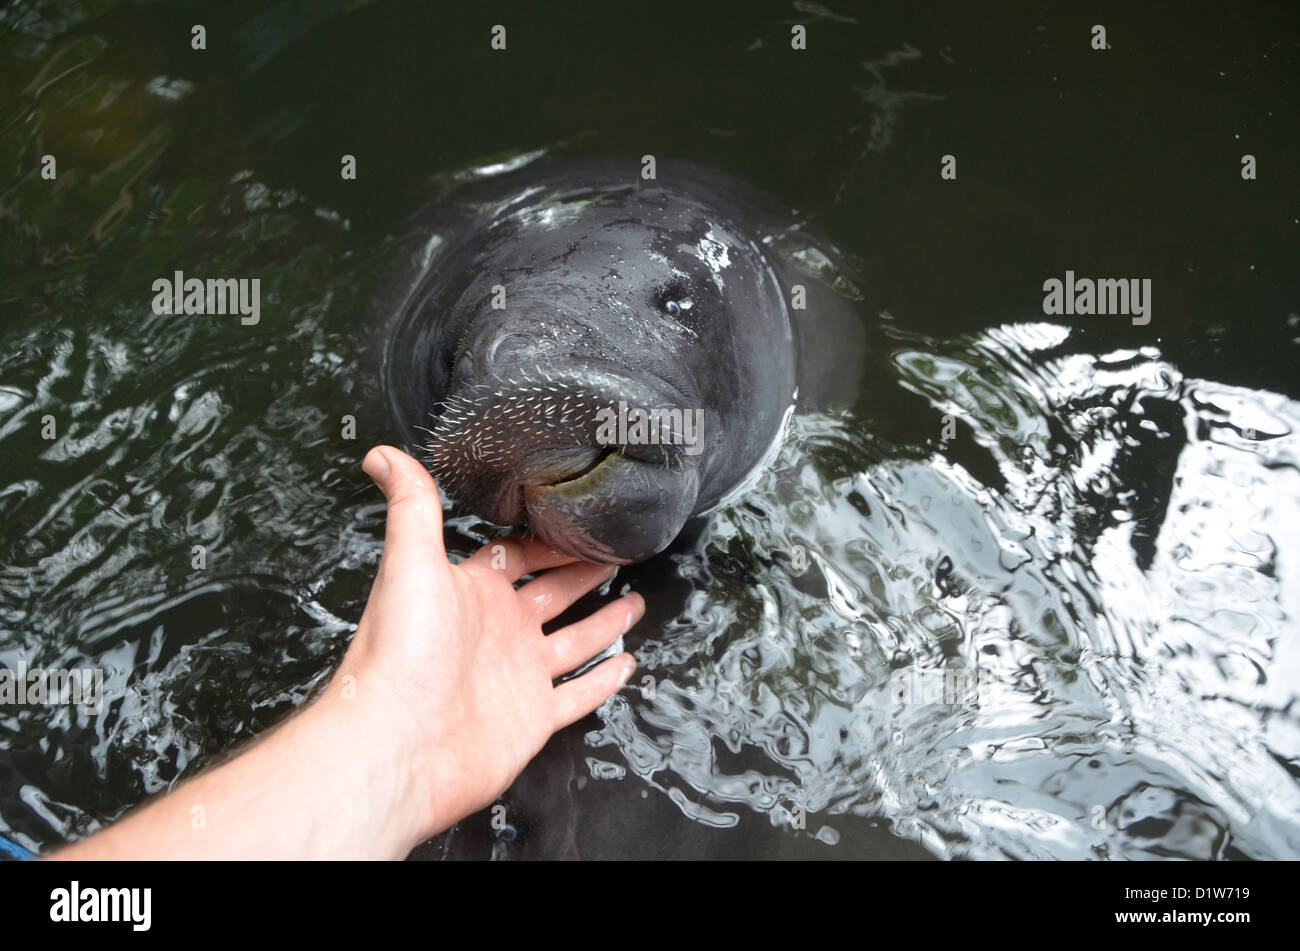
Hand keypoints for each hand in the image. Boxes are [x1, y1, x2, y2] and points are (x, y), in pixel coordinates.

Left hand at [330, 445, 640, 846]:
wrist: (397, 743)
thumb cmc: (397, 654)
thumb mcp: (410, 561)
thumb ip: (412, 505)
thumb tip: (383, 454)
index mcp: (472, 593)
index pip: (519, 556)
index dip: (551, 541)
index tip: (584, 523)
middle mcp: (496, 632)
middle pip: (552, 594)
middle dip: (584, 573)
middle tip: (619, 555)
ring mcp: (517, 676)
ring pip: (573, 643)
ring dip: (603, 624)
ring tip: (633, 603)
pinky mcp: (532, 718)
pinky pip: (577, 695)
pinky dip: (602, 682)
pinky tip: (623, 665)